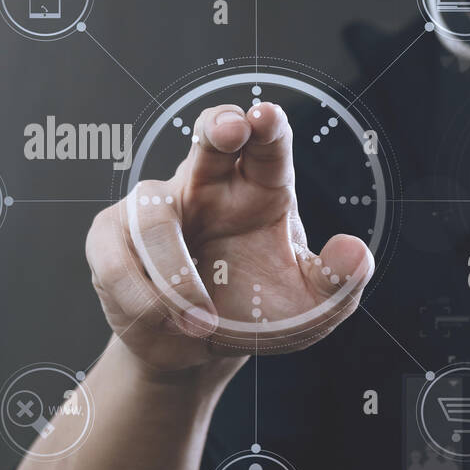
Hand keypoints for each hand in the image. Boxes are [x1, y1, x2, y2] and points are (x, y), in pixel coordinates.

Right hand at [86, 102, 371, 374]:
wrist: (200, 350)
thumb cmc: (254, 313)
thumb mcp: (309, 308)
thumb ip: (338, 282)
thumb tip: (356, 251)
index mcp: (260, 190)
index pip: (266, 146)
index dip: (266, 126)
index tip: (266, 118)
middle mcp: (208, 187)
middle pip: (209, 138)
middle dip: (218, 127)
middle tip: (229, 131)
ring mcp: (157, 209)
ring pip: (154, 217)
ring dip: (176, 275)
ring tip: (203, 321)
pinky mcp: (113, 240)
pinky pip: (119, 260)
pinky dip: (145, 299)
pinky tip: (171, 323)